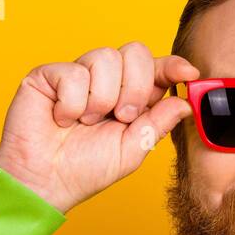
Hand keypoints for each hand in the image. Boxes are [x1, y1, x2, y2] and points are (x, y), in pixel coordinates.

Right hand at [0, 43, 198, 213]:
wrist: (45, 182)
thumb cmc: (84, 169)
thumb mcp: (132, 150)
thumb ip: (158, 124)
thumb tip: (185, 102)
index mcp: (130, 97)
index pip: (156, 68)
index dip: (173, 66)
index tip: (188, 73)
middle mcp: (105, 81)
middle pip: (135, 52)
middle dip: (134, 87)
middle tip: (122, 117)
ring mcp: (77, 75)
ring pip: (105, 58)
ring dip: (100, 99)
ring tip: (86, 122)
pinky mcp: (49, 75)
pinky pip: (73, 73)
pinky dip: (71, 104)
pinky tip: (62, 119)